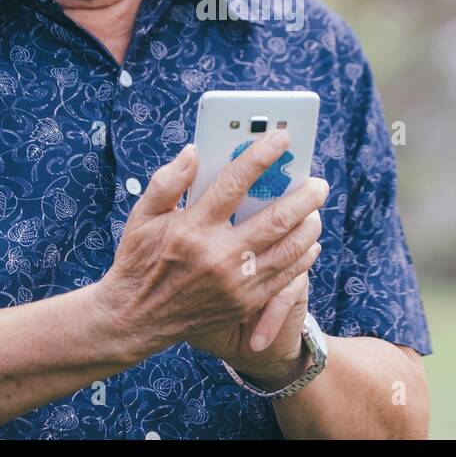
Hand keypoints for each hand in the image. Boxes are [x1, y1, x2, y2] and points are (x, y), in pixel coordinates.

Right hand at [96, 130, 325, 365]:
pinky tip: (308, 242)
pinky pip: (285, 276)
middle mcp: (218, 256)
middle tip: (318, 182)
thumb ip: (167, 181)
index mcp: (193, 228)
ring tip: (316, 209)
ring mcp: (235, 283)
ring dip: (309, 225)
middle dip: (303, 196)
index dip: (261, 156)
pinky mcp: (244, 303)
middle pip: (276, 219)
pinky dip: (302, 256)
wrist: (137, 318)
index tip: (282, 138)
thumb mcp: (143, 216)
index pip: (235, 183)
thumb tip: (194, 151)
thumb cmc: (140, 260)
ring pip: (288, 249)